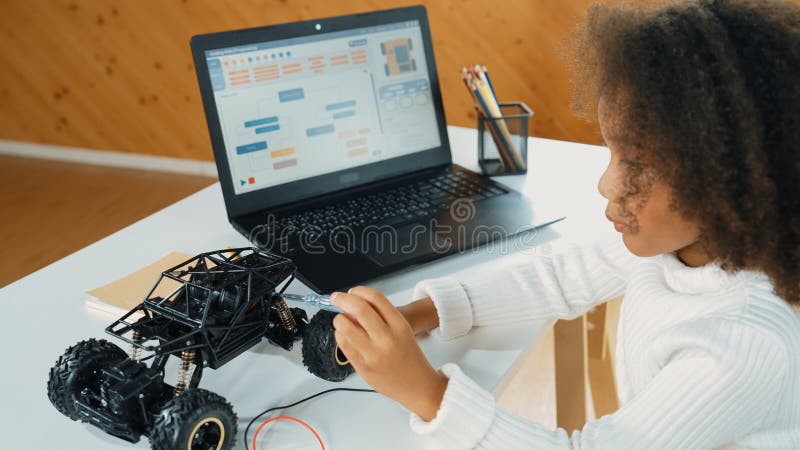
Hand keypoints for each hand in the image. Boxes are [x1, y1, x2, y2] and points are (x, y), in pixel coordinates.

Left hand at [331, 287, 447, 420]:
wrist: (418, 386)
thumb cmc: (408, 357)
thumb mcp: (402, 331)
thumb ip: (381, 318)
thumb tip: (353, 306)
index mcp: (400, 326)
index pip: (376, 298)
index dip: (360, 291)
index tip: (352, 292)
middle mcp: (387, 338)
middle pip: (359, 309)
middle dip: (342, 299)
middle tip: (336, 298)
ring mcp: (374, 354)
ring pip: (345, 327)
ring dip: (339, 319)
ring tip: (341, 320)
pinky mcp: (363, 368)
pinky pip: (343, 345)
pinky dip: (340, 336)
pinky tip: (344, 335)